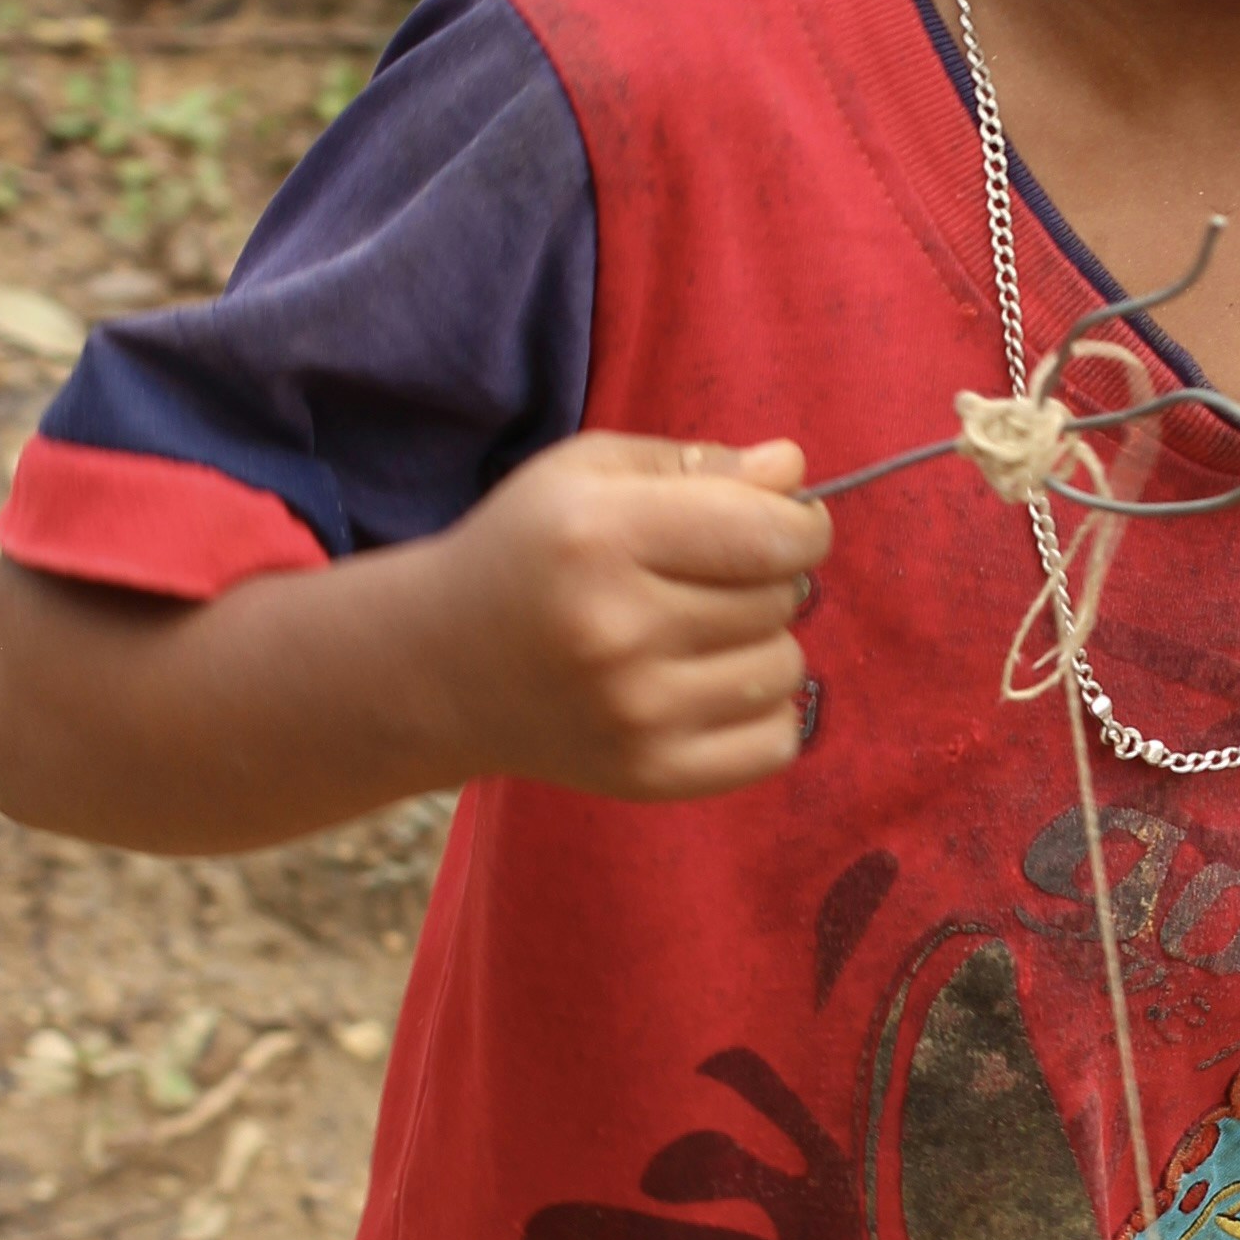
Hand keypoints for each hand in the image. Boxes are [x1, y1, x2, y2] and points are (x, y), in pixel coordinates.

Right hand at [406, 433, 828, 802]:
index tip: (781, 525)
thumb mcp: (587, 474)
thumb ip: (696, 464)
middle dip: (766, 580)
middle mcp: (618, 629)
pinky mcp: (649, 775)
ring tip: (698, 635)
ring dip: (760, 645)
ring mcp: (634, 713)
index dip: (801, 526)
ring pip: (785, 668)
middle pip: (781, 598)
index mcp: (602, 535)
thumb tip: (795, 471)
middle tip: (706, 582)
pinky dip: (760, 713)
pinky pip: (776, 742)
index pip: (771, 533)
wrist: (438, 669)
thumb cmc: (526, 553)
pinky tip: (707, 689)